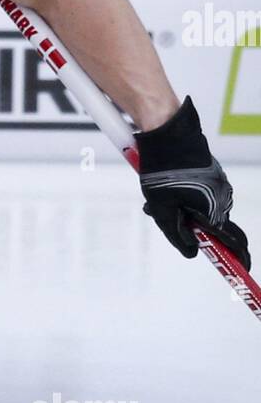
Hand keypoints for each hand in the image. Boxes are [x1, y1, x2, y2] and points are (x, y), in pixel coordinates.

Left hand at [135, 95, 250, 270]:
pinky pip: (200, 198)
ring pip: (203, 211)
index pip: (232, 241)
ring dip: (184, 214)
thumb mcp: (163, 207)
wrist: (167, 132)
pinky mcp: (211, 177)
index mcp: (214, 210)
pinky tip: (163, 191)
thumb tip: (192, 252)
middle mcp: (222, 199)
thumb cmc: (163, 169)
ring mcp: (219, 186)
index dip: (238, 258)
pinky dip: (184, 201)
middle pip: (214, 228)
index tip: (243, 271)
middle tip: (171, 227)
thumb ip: (176, 233)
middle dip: (193, 232)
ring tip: (158, 202)